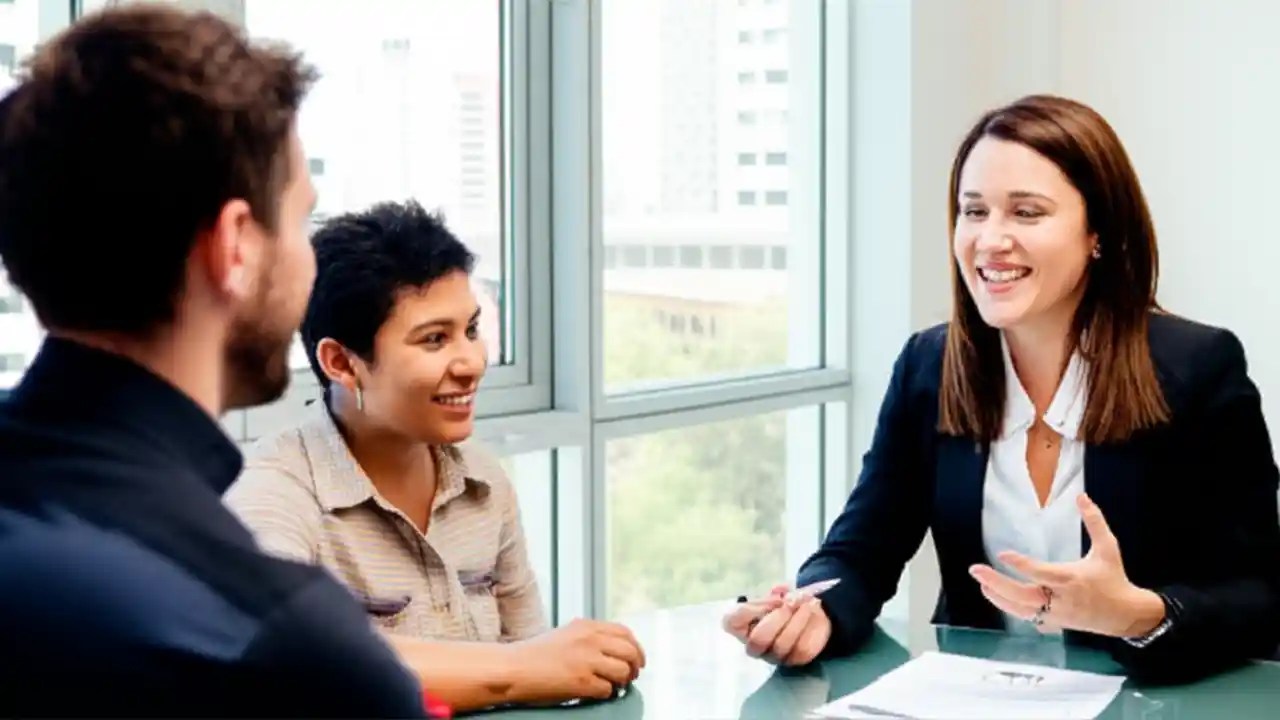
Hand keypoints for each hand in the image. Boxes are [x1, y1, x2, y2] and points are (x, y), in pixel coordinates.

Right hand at [505, 618, 645, 703]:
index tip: (636, 659)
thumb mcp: (566, 635)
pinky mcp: (582, 682)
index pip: (625, 633)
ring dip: (622, 681)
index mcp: (587, 626)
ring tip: (613, 685)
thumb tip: (614, 650)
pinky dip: (605, 693)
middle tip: (630, 676)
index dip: (635, 648)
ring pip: (623, 671)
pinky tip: (595, 693)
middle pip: (630, 651)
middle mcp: (590, 640)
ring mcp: (587, 660)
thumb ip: (589, 637)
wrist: (513, 668)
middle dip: (635, 666)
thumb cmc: (535, 655)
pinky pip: (608, 689)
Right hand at [723, 585, 831, 665]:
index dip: (752, 609)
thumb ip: (774, 592)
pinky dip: (809, 627)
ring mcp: (774, 656)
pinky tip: (813, 612)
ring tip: (807, 603)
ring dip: (797, 619)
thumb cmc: (782, 605)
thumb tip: (781, 591)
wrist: (806, 615)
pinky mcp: (795, 659)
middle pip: (758, 639)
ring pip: (782, 645)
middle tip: (792, 601)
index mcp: (741, 626)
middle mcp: (754, 646)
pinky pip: (802, 649)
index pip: (731, 622)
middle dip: (778, 617)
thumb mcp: (775, 594)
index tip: (774, 597)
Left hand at [969, 493, 1165, 637]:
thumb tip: (1082, 496)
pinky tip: (997, 596)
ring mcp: (1056, 614)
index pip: (1041, 573)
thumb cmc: (1114, 578)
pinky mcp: (1055, 623)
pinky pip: (1028, 618)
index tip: (1002, 554)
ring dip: (999, 598)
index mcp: (1072, 579)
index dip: (1020, 564)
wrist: (1126, 615)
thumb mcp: (1108, 548)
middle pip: (1024, 595)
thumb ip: (1094, 521)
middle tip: (976, 570)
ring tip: (982, 584)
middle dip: (997, 583)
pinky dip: (1011, 608)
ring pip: (1022, 610)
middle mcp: (1061, 599)